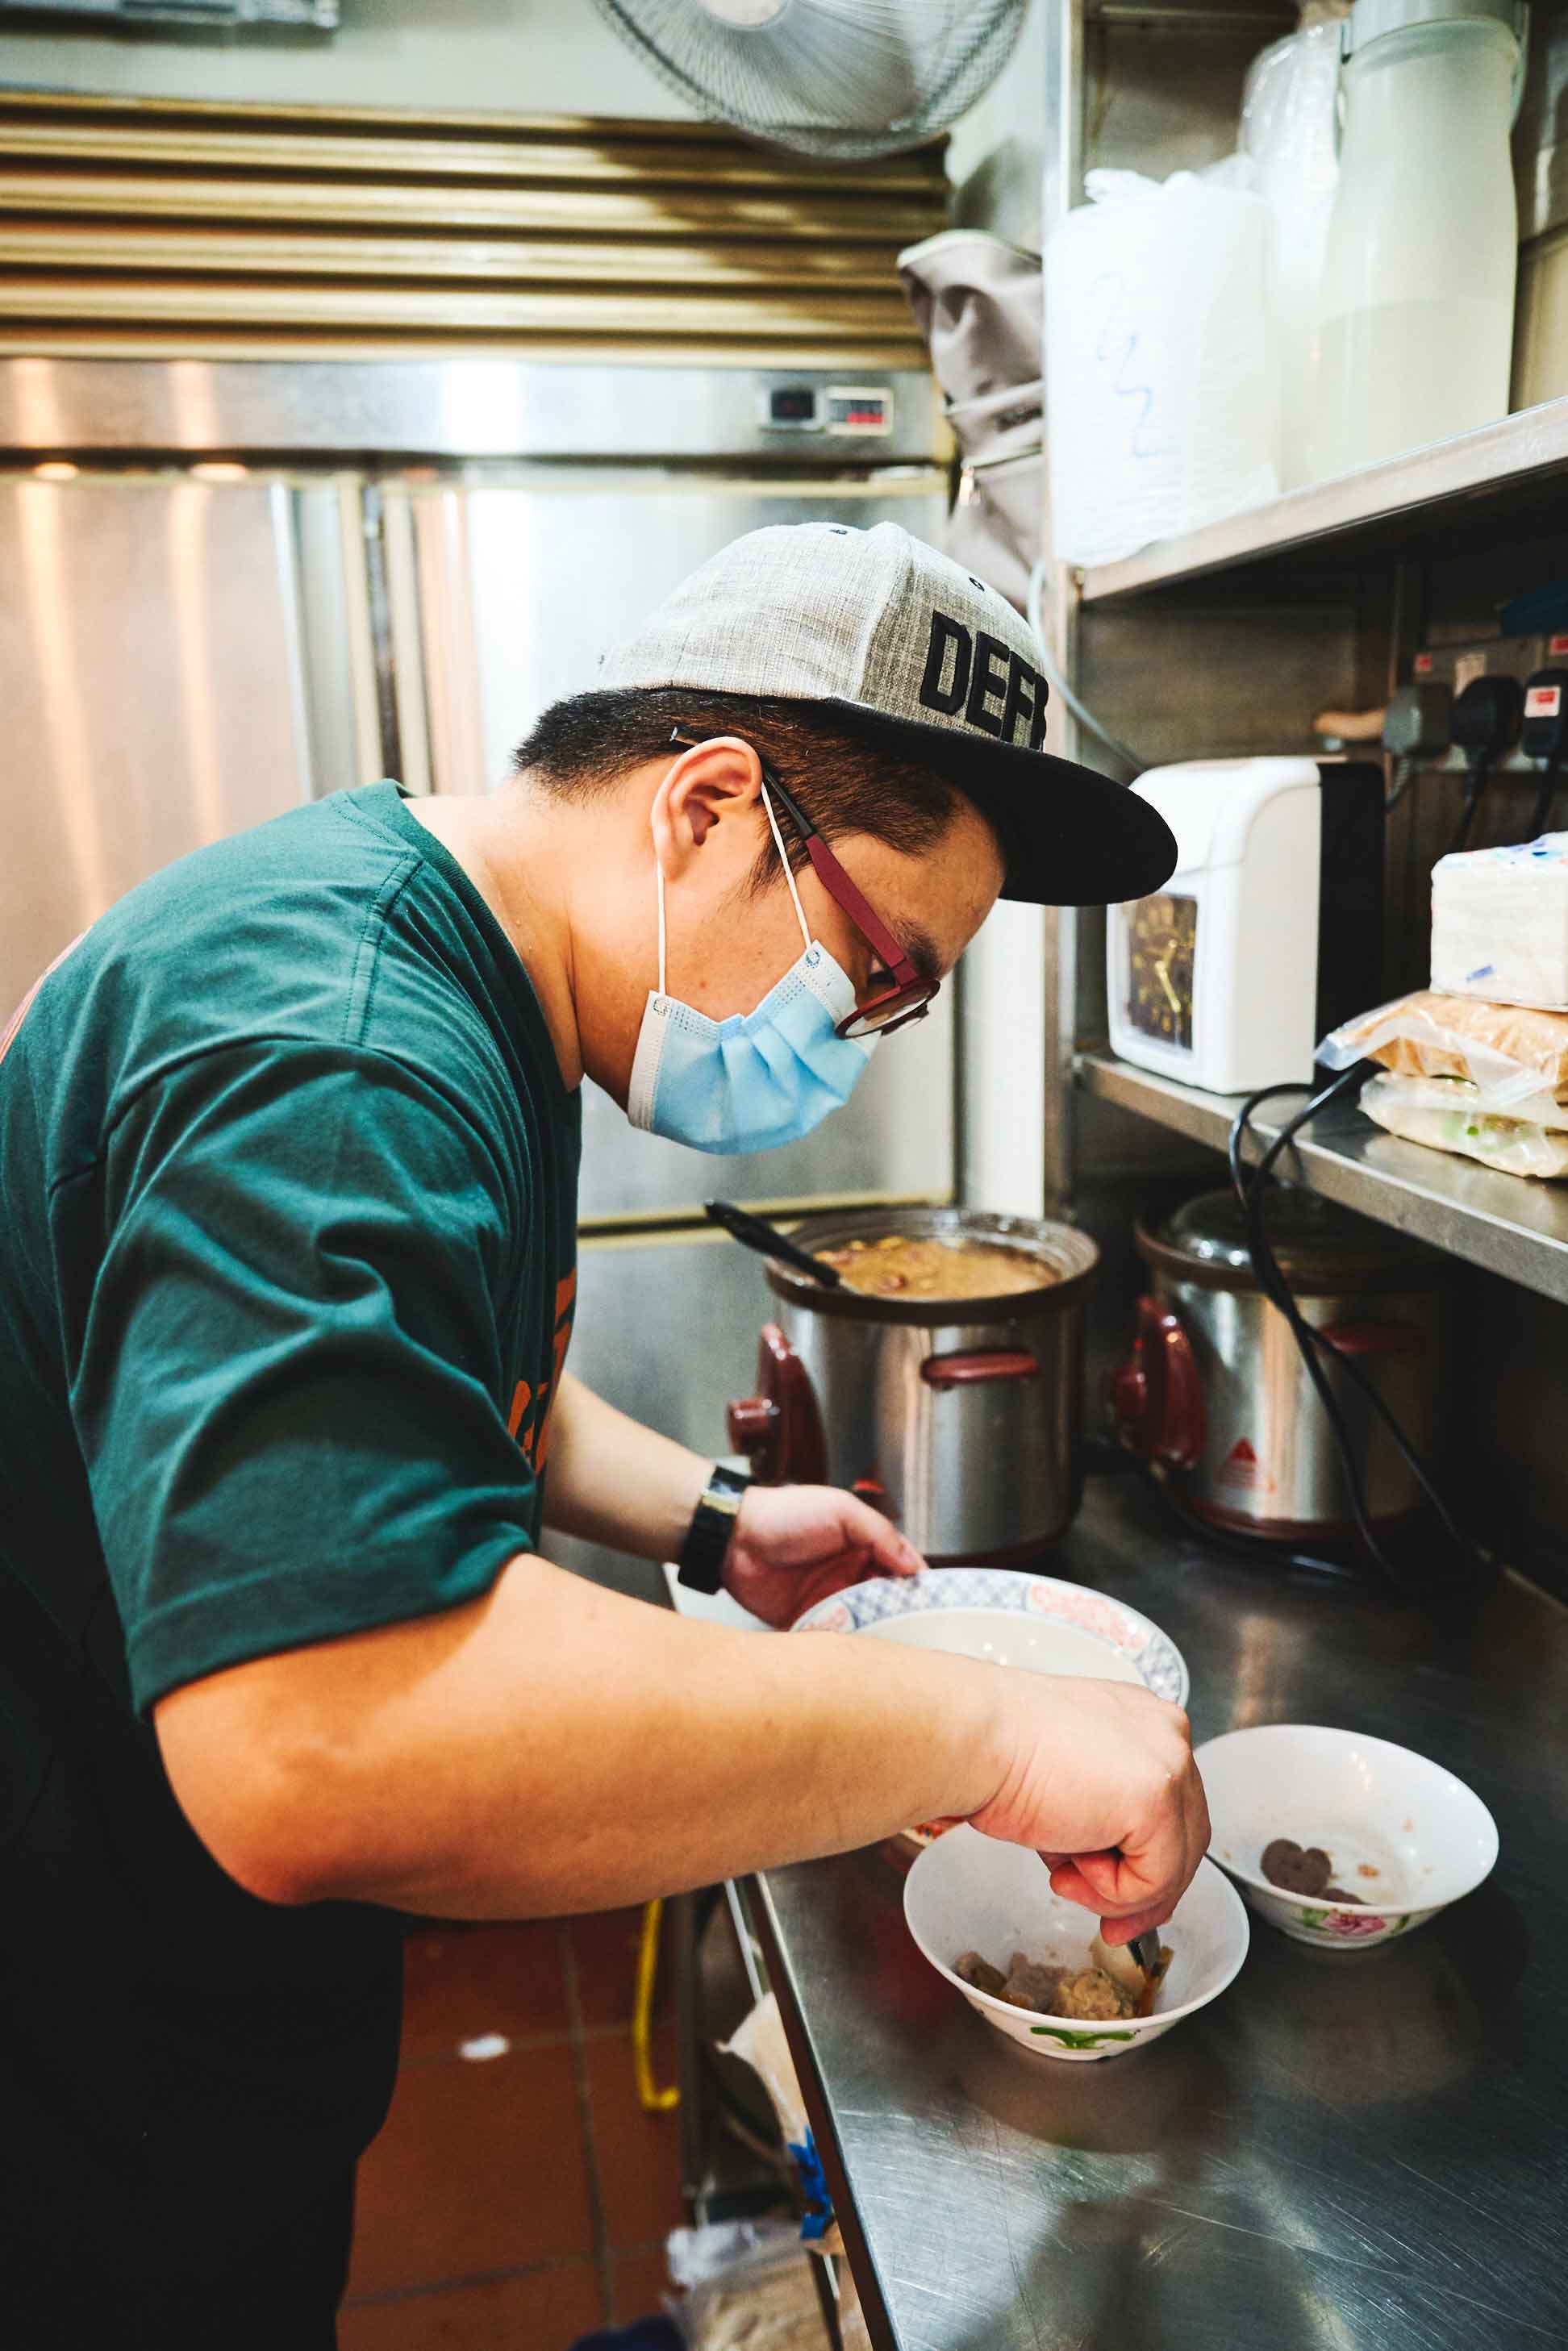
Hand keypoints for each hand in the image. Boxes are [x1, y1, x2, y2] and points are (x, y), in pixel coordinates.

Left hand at [723, 1483, 921, 1627]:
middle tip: (911, 1631)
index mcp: (861, 1546)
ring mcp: (828, 1599)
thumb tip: (913, 1564)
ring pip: (862, 1623)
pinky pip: (831, 1638)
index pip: (899, 1568)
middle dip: (897, 1615)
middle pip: (884, 1601)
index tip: (931, 1605)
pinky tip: (854, 1651)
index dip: (914, 1586)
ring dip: (872, 1632)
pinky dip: (843, 1645)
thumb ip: (879, 1533)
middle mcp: (848, 1574)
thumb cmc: (784, 1514)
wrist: (733, 1537)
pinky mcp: (806, 1620)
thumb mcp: (841, 1510)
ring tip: (885, 1643)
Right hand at [967, 1676, 1208, 1943]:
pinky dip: (1109, 1892)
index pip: (1171, 1809)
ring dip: (1115, 1892)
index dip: (1146, 1865)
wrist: (975, 1739)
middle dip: (1144, 1895)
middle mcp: (1168, 1735)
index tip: (1118, 1904)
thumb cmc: (997, 1752)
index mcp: (1145, 1722)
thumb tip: (1116, 1876)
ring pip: (1174, 1866)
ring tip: (1064, 1877)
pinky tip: (1070, 1866)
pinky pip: (1155, 1880)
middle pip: (1184, 1840)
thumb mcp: (1067, 1787)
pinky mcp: (1159, 1800)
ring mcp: (1170, 1765)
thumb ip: (1103, 1821)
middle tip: (1110, 1926)